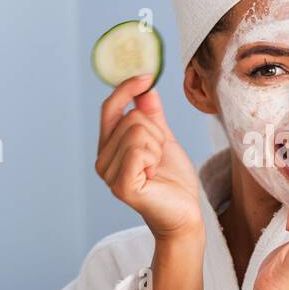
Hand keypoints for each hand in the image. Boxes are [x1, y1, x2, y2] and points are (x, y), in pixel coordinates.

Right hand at [96, 73, 202, 242]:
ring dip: (157, 147)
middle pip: (130, 118)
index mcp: (109, 148)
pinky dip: (154, 158)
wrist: (185, 213)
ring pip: (136, 132)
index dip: (126, 88)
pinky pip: (139, 150)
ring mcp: (108, 175)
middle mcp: (102, 160)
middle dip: (156, 132)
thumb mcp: (164, 139)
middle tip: (160, 156)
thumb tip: (145, 86)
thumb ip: (152, 114)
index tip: (146, 76)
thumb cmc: (173, 180)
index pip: (110, 108)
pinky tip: (154, 175)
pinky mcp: (121, 186)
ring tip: (157, 167)